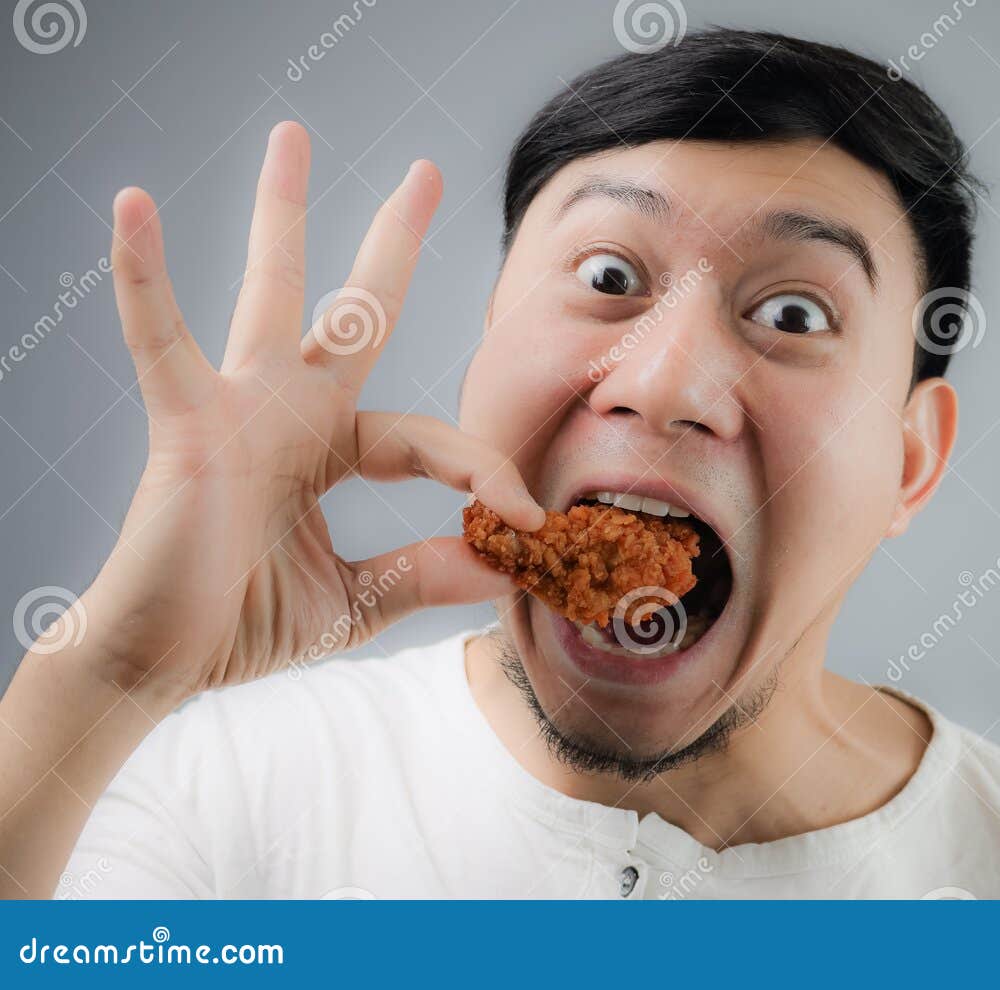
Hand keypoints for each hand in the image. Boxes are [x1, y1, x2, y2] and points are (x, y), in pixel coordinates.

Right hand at [78, 121, 542, 704]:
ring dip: (282, 216)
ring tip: (291, 134)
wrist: (161, 662)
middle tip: (427, 173)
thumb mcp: (359, 598)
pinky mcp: (188, 423)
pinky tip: (134, 204)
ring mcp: (239, 409)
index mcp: (332, 449)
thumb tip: (510, 564)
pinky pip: (161, 339)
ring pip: (271, 295)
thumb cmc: (244, 623)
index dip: (481, 474)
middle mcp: (291, 414)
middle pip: (355, 314)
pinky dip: (144, 276)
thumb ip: (427, 572)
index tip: (528, 518)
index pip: (429, 441)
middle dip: (391, 246)